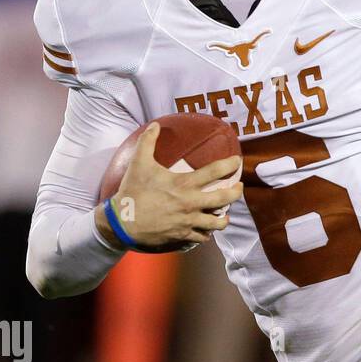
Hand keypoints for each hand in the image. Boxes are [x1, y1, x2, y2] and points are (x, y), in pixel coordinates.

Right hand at [99, 123, 243, 250]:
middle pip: (225, 198)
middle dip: (236, 192)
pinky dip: (206, 233)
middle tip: (238, 187)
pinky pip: (202, 236)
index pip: (216, 171)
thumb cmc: (132, 190)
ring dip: (224, 218)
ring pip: (218, 223)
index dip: (231, 164)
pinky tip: (206, 230)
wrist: (122, 222)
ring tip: (225, 215)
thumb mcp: (139, 163)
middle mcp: (191, 203)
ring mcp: (188, 221)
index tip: (237, 161)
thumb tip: (155, 125)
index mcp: (184, 184)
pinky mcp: (182, 234)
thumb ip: (148, 142)